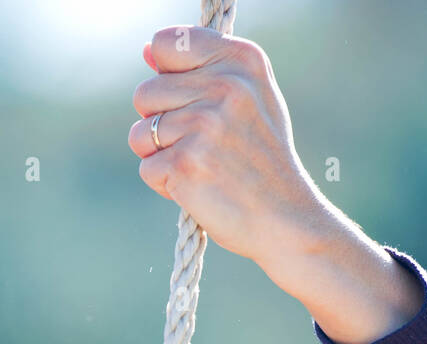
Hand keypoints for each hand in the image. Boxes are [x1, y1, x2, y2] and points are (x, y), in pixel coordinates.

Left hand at [129, 26, 423, 343]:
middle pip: (145, 92)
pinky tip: (199, 187)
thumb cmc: (262, 160)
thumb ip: (201, 71)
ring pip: (141, 132)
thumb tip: (147, 51)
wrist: (286, 218)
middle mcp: (224, 86)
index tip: (187, 97)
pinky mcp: (184, 162)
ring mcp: (203, 124)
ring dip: (160, 156)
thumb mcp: (248, 100)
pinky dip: (165, 185)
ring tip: (201, 166)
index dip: (165, 74)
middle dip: (161, 123)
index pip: (166, 43)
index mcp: (242, 60)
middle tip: (202, 145)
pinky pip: (147, 168)